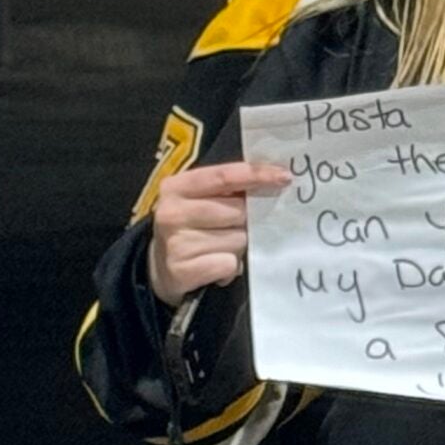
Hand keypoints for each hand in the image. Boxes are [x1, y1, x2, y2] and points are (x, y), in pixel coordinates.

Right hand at [146, 160, 290, 307]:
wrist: (160, 268)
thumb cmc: (191, 228)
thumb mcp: (199, 200)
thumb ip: (228, 188)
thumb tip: (275, 180)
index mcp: (176, 187)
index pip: (223, 176)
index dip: (256, 175)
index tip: (285, 177)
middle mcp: (172, 212)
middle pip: (238, 211)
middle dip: (246, 221)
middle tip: (232, 229)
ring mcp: (176, 242)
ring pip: (237, 240)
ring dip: (238, 246)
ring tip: (220, 248)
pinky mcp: (183, 270)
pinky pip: (230, 264)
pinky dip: (230, 268)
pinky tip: (216, 265)